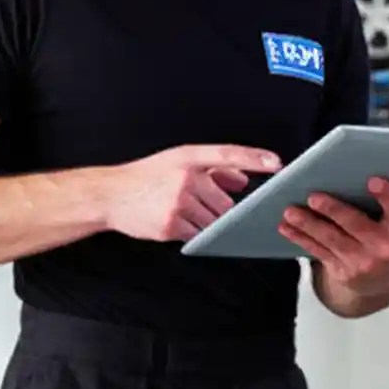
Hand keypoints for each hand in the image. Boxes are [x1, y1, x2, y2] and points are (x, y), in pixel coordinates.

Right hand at [103, 145, 281, 241]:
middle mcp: (185, 178)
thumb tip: (243, 181)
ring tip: (180, 210)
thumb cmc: (147, 176)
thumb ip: (214, 169)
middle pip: (225, 203)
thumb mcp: (178, 162)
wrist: (111, 195)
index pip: (228, 154)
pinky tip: (174, 221)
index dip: (254, 158)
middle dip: (217, 208)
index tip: (277, 163)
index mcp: (188, 157)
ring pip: (213, 221)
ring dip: (205, 222)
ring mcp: (178, 203)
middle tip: (194, 203)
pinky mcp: (171, 225)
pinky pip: (198, 235)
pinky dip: (192, 232)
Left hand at [279, 177, 388, 295]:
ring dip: (308, 224)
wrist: (383, 282)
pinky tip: (285, 226)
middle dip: (334, 210)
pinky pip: (317, 251)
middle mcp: (384, 248)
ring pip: (331, 239)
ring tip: (290, 210)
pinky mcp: (341, 270)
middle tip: (314, 195)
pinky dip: (299, 238)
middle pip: (355, 224)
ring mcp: (362, 262)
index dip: (387, 196)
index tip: (373, 180)